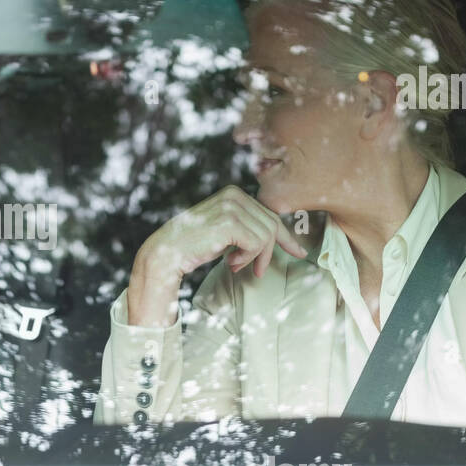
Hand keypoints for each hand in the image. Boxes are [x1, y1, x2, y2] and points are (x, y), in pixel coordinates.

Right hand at [127, 185, 307, 326]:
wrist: (167, 252)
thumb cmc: (194, 245)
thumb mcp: (224, 231)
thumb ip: (246, 227)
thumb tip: (277, 237)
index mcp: (234, 193)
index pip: (270, 215)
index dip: (285, 237)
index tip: (299, 252)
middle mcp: (234, 195)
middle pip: (273, 225)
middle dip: (269, 252)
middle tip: (258, 272)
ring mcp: (232, 207)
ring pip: (267, 236)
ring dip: (255, 258)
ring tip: (235, 265)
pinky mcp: (230, 222)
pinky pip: (257, 243)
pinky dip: (248, 258)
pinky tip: (230, 263)